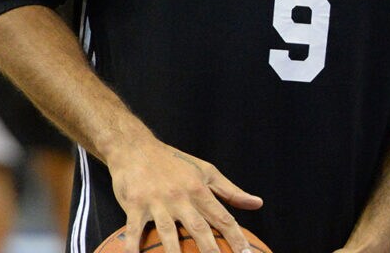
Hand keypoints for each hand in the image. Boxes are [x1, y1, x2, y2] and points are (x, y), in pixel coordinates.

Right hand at [107, 138, 261, 252]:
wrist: (133, 146)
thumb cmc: (172, 161)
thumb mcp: (205, 171)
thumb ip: (231, 191)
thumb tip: (257, 204)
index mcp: (197, 189)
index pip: (221, 217)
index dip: (235, 236)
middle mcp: (178, 196)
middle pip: (197, 226)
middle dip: (209, 248)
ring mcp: (155, 201)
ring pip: (167, 231)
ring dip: (174, 251)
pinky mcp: (133, 204)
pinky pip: (133, 227)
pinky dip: (132, 243)